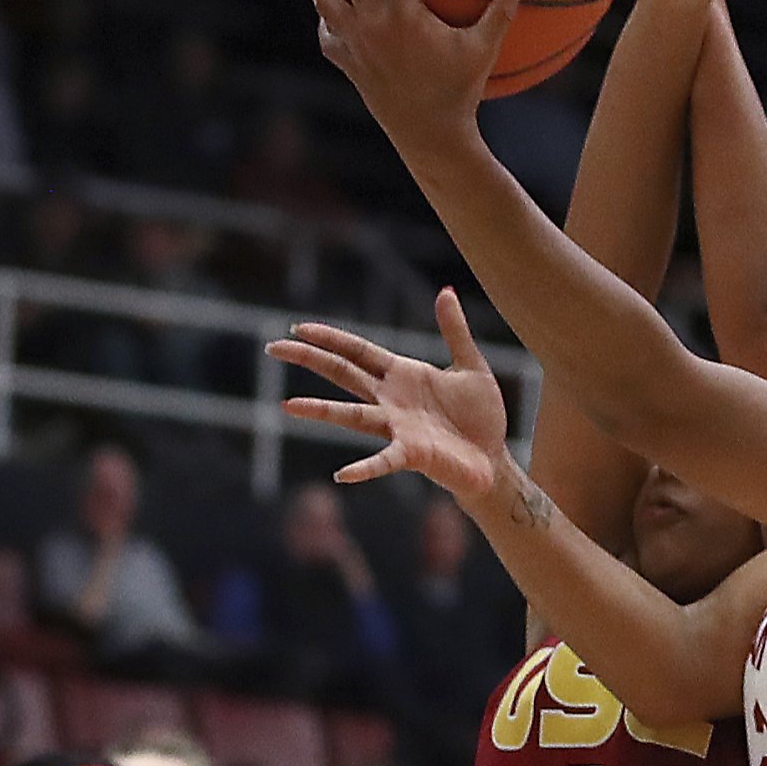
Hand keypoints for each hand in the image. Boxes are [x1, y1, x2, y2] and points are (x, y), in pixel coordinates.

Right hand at [268, 287, 509, 505]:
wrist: (493, 458)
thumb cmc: (480, 415)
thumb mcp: (471, 366)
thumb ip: (455, 331)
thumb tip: (445, 291)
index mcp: (402, 376)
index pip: (357, 352)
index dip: (330, 338)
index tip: (299, 327)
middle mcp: (391, 401)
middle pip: (343, 374)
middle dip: (310, 359)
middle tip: (273, 347)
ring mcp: (397, 428)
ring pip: (352, 415)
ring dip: (321, 411)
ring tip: (288, 406)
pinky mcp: (412, 454)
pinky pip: (384, 461)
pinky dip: (364, 468)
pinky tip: (342, 474)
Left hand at [302, 0, 512, 160]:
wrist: (429, 134)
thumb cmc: (461, 90)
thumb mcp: (484, 48)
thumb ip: (502, 10)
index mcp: (404, 14)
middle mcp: (372, 24)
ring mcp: (354, 43)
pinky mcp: (346, 63)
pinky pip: (327, 34)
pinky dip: (323, 17)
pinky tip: (323, 6)